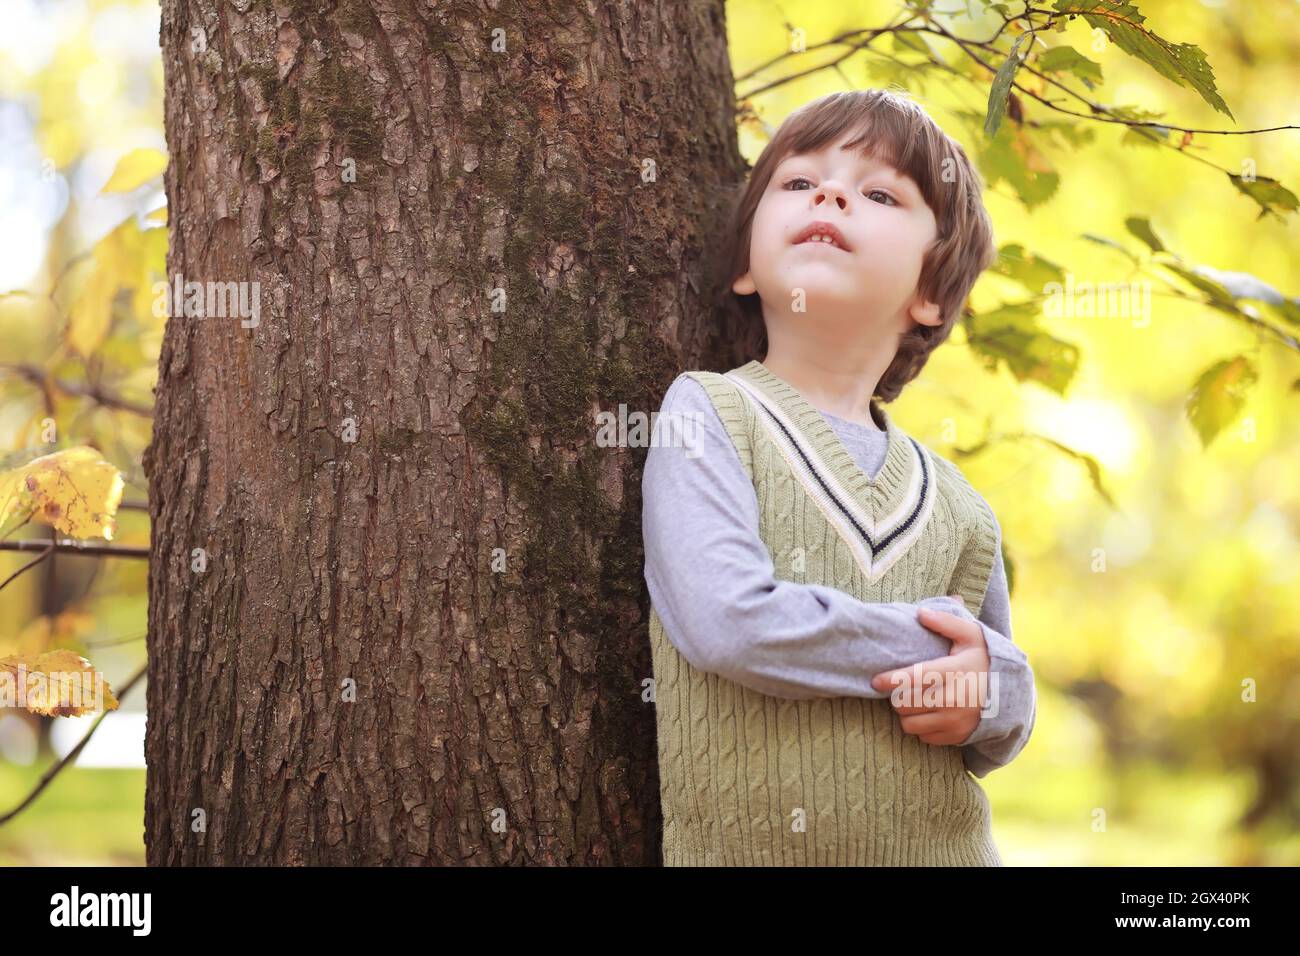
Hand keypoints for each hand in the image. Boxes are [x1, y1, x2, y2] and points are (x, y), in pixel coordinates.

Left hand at [869, 595, 989, 745]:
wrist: (1010, 692)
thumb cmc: (983, 659)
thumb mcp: (971, 635)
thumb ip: (946, 622)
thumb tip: (920, 613)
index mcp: (954, 672)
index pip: (914, 678)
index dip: (890, 681)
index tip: (876, 681)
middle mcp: (954, 700)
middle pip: (905, 704)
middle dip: (898, 695)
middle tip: (903, 687)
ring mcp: (955, 721)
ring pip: (910, 724)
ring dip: (907, 713)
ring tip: (914, 700)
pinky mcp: (956, 737)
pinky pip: (923, 737)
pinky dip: (921, 726)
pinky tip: (929, 713)